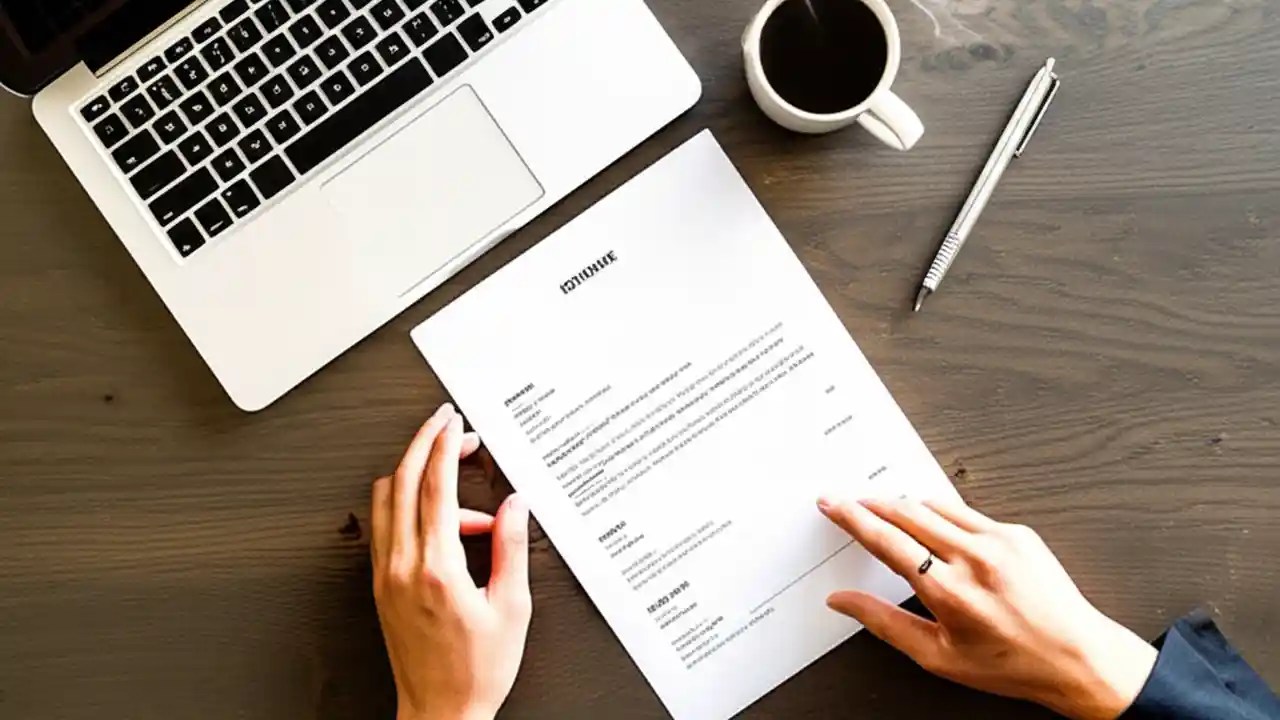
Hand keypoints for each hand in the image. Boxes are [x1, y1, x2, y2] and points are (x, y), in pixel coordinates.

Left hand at [371, 404, 531, 719]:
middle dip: (425, 442)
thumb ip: (512, 548)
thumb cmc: (477, 670)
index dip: (446, 446)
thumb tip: (516, 505)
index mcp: (437, 567)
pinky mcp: (380, 583)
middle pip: (403, 480)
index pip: (436, 487)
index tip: (457, 424)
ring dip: (414, 471)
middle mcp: (402, 565)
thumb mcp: (512, 607)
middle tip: (447, 424)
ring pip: (386, 498)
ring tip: (451, 473)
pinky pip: (384, 524)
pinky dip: (407, 503)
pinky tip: (438, 514)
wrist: (440, 712)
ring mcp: (385, 573)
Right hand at [818, 496, 1156, 719]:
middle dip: (872, 504)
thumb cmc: (1013, 664)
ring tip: (887, 512)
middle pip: (906, 512)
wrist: (1078, 658)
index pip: (887, 541)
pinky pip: (966, 511)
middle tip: (850, 502)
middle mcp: (975, 558)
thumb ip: (883, 623)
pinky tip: (935, 526)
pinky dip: (942, 514)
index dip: (853, 518)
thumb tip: (844, 601)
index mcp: (950, 591)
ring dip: (904, 505)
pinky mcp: (1019, 532)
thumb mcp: (937, 656)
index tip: (834, 505)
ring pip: (935, 505)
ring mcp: (1000, 540)